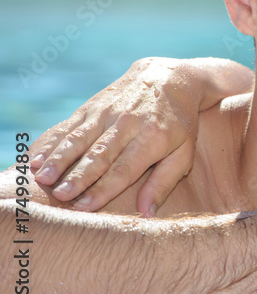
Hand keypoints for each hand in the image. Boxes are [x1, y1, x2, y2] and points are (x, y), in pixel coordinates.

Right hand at [29, 57, 205, 214]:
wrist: (169, 78)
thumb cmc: (179, 124)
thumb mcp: (183, 153)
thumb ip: (164, 183)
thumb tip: (146, 215)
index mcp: (153, 138)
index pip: (124, 168)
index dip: (103, 188)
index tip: (84, 207)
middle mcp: (128, 123)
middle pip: (99, 154)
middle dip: (78, 175)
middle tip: (61, 195)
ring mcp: (108, 113)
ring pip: (80, 138)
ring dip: (59, 159)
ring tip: (43, 178)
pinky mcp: (93, 107)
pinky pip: (69, 126)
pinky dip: (52, 143)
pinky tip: (37, 159)